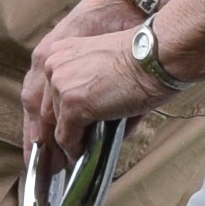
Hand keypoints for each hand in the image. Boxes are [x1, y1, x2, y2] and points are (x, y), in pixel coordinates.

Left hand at [20, 0, 165, 155]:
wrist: (157, 57)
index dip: (54, 115)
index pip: (47, 91)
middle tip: (67, 149)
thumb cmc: (144, 61)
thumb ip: (90, 90)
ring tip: (78, 154)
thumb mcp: (106, 68)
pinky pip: (66, 137)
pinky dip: (74, 149)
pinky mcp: (73, 105)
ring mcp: (61, 85)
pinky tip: (84, 154)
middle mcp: (54, 65)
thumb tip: (88, 123)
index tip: (58, 132)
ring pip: (56, 125)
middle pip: (47, 109)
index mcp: (61, 51)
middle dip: (57, 131)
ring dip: (68, 141)